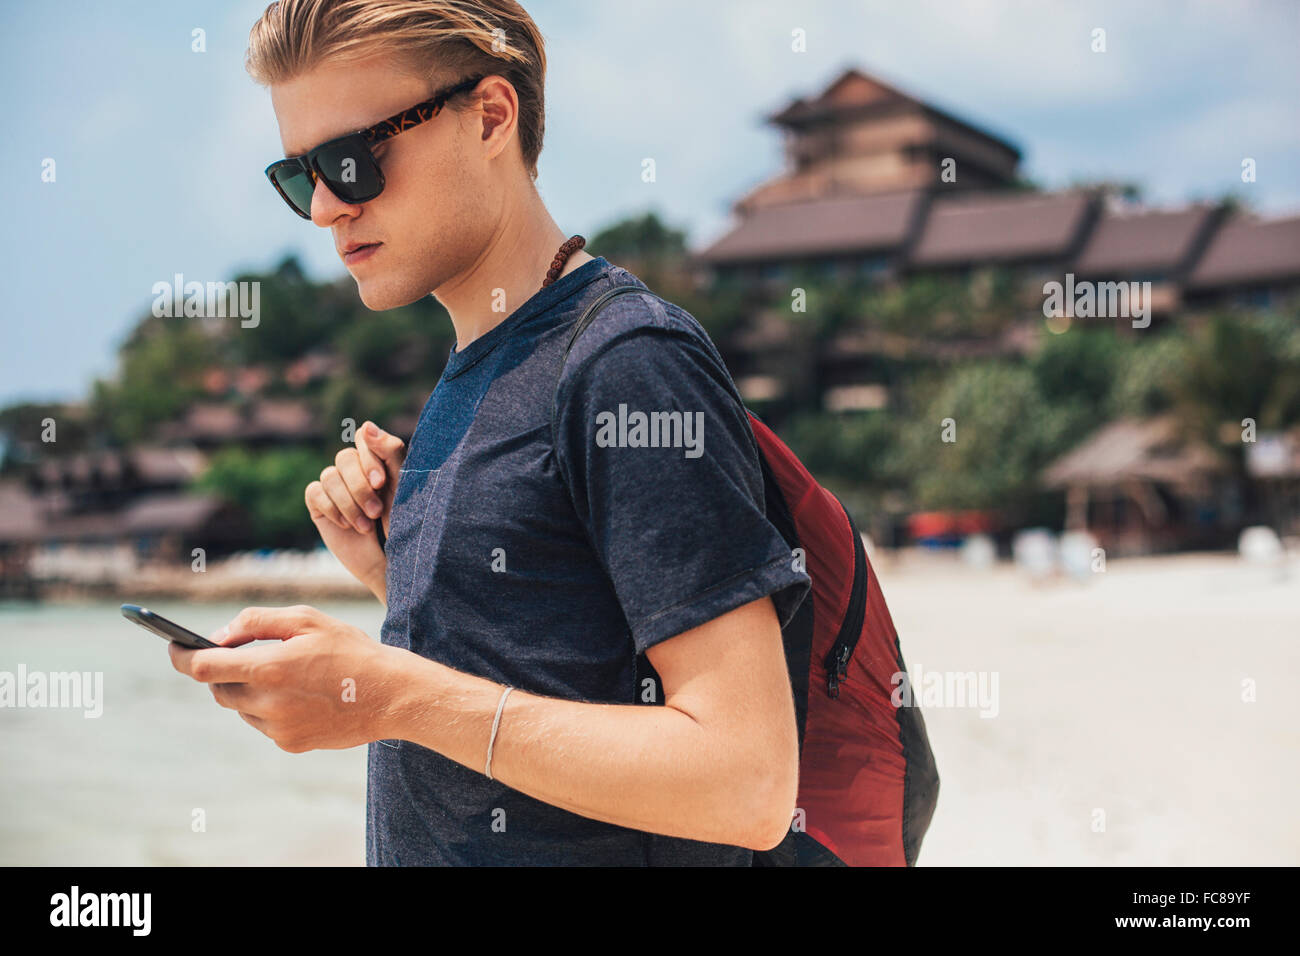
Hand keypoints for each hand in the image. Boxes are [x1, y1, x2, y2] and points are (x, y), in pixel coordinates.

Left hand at [168, 605, 399, 751]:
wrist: (391, 695)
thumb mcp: (306, 620)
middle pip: (218, 689)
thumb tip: (218, 636)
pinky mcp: (289, 743)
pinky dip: (270, 707)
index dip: (180, 656)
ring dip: (248, 690)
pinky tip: (302, 695)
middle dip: (223, 671)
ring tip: (285, 674)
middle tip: (243, 655)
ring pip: (241, 707)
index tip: (173, 646)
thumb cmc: (350, 649)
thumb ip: (256, 622)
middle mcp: (266, 702)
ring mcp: (276, 728)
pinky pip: (263, 723)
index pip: (201, 667)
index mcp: (267, 667)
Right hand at [305, 420, 405, 596]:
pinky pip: (315, 492)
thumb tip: (366, 425)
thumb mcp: (403, 485)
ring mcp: (335, 485)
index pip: (363, 438)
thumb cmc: (404, 521)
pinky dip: (332, 509)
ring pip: (329, 476)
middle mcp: (353, 468)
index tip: (381, 483)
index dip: (368, 458)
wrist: (392, 559)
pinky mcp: (319, 503)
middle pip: (344, 458)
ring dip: (349, 503)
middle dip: (360, 487)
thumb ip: (390, 452)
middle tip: (377, 511)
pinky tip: (348, 525)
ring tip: (366, 526)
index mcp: (377, 459)